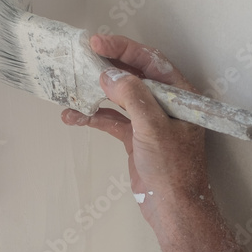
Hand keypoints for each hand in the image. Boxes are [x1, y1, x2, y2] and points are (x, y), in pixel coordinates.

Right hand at [61, 34, 211, 228]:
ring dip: (95, 94)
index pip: (151, 62)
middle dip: (107, 67)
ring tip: (71, 86)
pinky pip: (112, 121)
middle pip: (133, 76)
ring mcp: (150, 122)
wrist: (173, 209)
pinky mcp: (136, 139)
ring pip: (119, 99)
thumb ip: (133, 97)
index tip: (98, 43)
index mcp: (180, 96)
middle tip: (82, 57)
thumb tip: (111, 74)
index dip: (124, 50)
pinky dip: (93, 118)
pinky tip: (73, 117)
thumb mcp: (153, 127)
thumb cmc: (173, 169)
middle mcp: (165, 105)